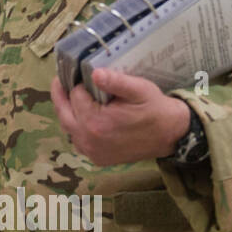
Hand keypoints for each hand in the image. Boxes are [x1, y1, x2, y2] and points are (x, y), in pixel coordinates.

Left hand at [50, 68, 190, 166]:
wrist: (171, 135)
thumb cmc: (155, 108)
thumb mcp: (139, 89)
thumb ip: (116, 81)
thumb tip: (95, 73)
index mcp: (95, 122)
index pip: (74, 96)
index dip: (77, 83)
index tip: (80, 74)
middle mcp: (89, 140)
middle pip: (63, 112)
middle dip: (61, 95)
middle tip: (61, 80)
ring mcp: (91, 152)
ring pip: (68, 127)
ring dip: (68, 111)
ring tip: (71, 96)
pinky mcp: (97, 159)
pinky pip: (78, 140)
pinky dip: (77, 126)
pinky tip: (83, 115)